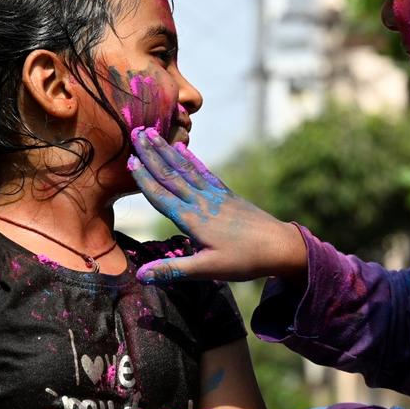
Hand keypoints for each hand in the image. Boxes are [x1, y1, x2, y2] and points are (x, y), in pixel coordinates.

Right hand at [128, 127, 306, 282]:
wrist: (280, 246)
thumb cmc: (244, 260)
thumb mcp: (207, 270)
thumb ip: (173, 270)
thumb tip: (139, 275)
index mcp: (192, 219)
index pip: (162, 196)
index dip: (144, 179)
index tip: (129, 160)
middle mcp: (201, 201)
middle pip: (170, 174)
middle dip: (151, 154)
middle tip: (135, 132)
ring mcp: (214, 195)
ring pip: (184, 169)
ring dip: (166, 150)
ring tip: (152, 134)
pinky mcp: (225, 194)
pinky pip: (203, 172)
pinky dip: (191, 159)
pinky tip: (182, 148)